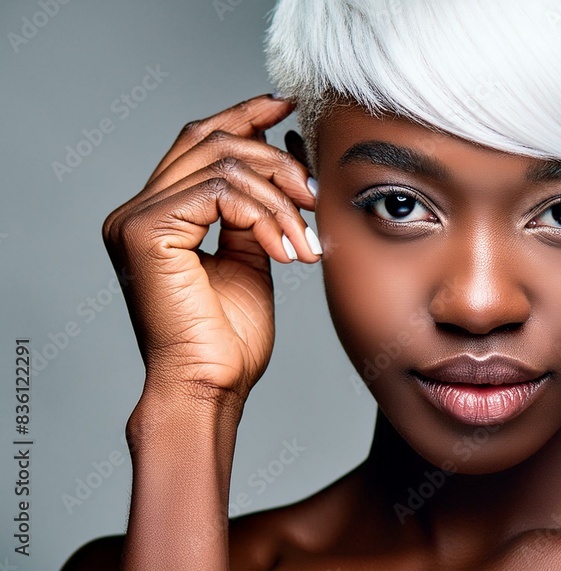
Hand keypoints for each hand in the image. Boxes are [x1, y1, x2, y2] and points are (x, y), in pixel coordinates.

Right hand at [102, 94, 318, 405]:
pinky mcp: (145, 231)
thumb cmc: (229, 338)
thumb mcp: (251, 259)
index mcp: (159, 214)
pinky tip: (286, 252)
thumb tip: (280, 162)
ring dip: (279, 199)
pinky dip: (264, 216)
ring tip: (307, 241)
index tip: (289, 106)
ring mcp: (135, 218)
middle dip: (274, 159)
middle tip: (315, 195)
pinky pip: (219, 192)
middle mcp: (137, 210)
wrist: (211, 386)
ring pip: (222, 165)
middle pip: (210, 140)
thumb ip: (253, 212)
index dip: (243, 114)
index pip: (198, 140)